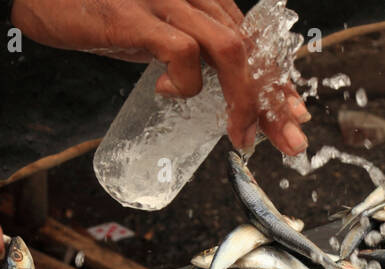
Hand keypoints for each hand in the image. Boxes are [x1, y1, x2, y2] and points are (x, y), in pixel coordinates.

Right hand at [10, 0, 309, 152]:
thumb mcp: (152, 28)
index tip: (292, 114)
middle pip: (251, 49)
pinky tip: (170, 93)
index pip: (254, 41)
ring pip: (230, 50)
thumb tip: (221, 90)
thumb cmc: (92, 7)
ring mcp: (164, 1)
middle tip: (287, 139)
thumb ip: (188, 48)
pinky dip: (186, 82)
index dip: (278, 80)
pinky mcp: (133, 16)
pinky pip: (182, 52)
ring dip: (244, 99)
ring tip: (239, 133)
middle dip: (274, 99)